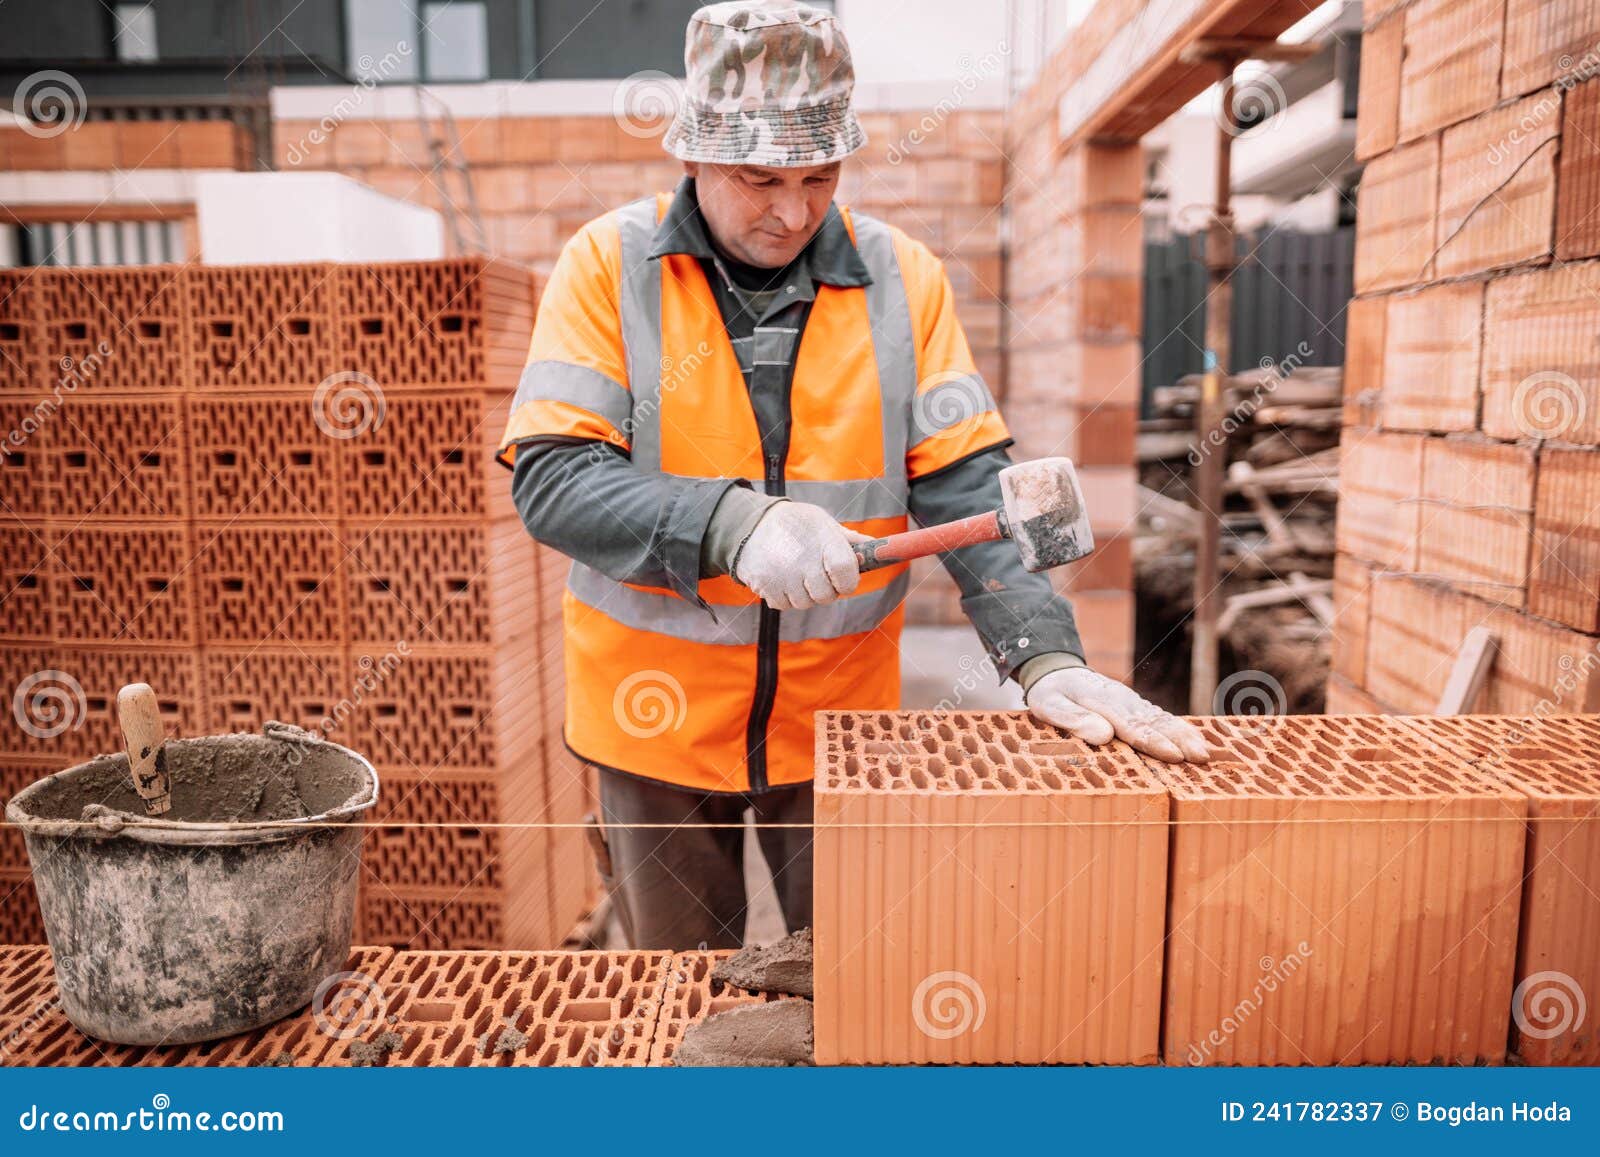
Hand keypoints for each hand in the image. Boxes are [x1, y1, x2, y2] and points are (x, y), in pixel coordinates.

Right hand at [733, 501, 863, 610]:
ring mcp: (782, 575)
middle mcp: (803, 560)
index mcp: (823, 541)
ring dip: (804, 594)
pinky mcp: (765, 586)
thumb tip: (875, 546)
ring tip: (796, 572)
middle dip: (825, 589)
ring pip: (805, 603)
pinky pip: (784, 605)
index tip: (842, 577)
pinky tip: (781, 577)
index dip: (847, 581)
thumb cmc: (794, 524)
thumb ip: (847, 539)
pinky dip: (785, 596)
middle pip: (826, 596)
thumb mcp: (821, 523)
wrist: (749, 524)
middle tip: (817, 574)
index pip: (846, 573)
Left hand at [1026, 667, 1208, 763]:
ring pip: (1161, 719)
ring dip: (1184, 735)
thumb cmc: (1050, 692)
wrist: (1055, 669)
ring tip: (1205, 753)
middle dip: (1180, 741)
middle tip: (1202, 758)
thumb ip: (1074, 719)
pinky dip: (1178, 728)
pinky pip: (1159, 717)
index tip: (1174, 756)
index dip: (1154, 742)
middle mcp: (1123, 700)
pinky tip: (1193, 740)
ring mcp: (1131, 702)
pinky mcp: (1134, 706)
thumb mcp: (1049, 705)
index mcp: (1104, 702)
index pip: (1132, 726)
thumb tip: (1104, 734)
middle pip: (1154, 723)